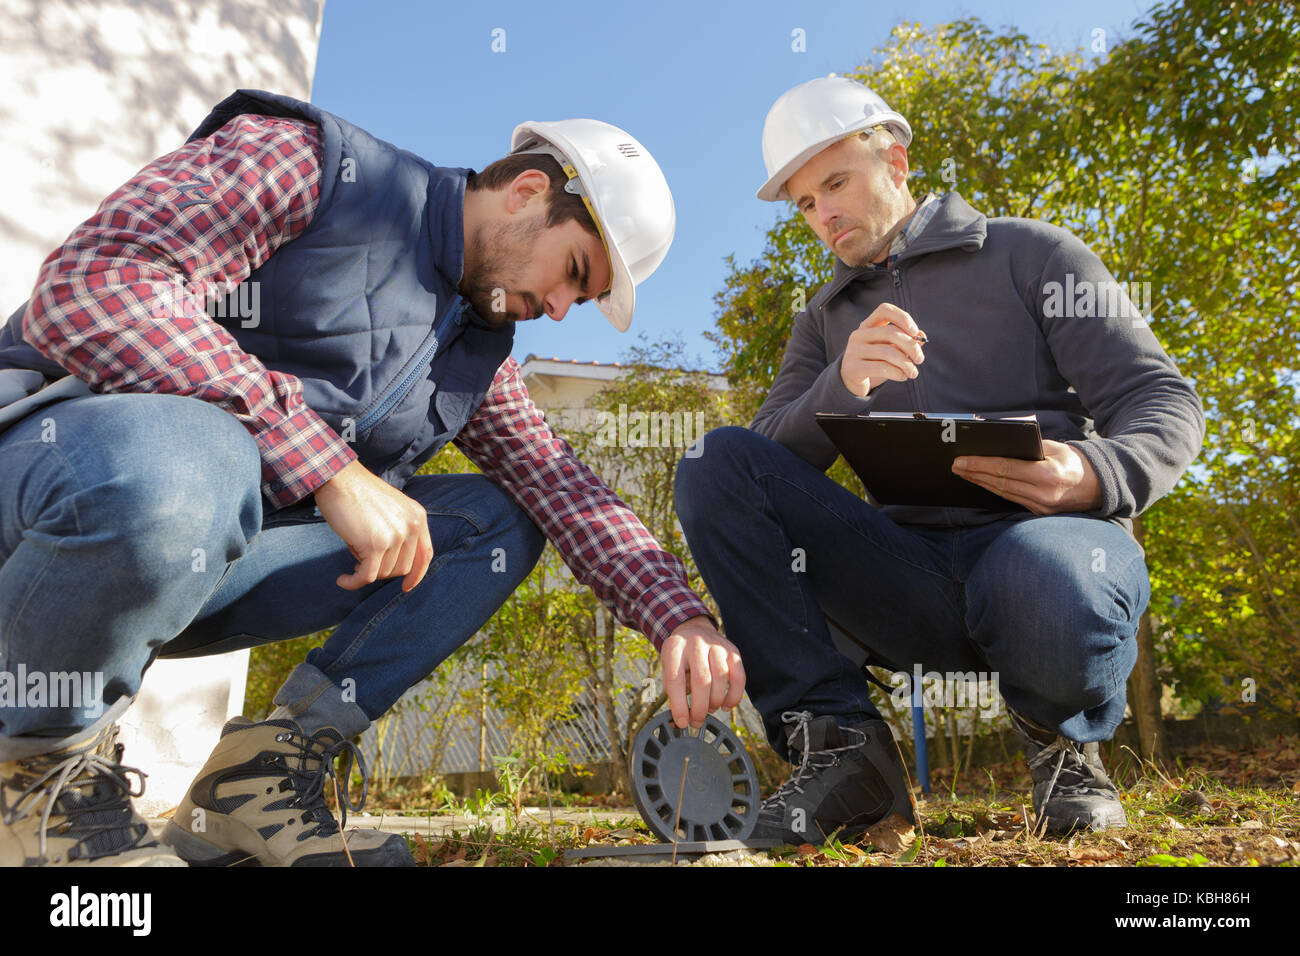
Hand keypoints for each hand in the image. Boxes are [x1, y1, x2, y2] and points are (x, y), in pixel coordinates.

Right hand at [312, 459, 434, 591]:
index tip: (406, 587)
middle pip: (403, 567)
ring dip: (366, 570)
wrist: (338, 479)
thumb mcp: (391, 508)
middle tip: (363, 563)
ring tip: (353, 555)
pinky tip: (342, 580)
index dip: (417, 574)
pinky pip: (367, 576)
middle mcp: (411, 526)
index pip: (425, 554)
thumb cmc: (358, 493)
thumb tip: (395, 565)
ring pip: (384, 573)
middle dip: (383, 570)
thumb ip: (400, 530)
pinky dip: (353, 582)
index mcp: (418, 517)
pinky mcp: (375, 544)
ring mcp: (395, 536)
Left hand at [659, 616, 745, 729]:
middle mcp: (696, 644)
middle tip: (697, 721)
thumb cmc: (680, 658)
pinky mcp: (733, 651)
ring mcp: (717, 645)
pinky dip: (734, 696)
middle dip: (700, 707)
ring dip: (716, 701)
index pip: (675, 679)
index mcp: (674, 648)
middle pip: (701, 680)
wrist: (694, 631)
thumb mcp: (668, 668)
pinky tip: (726, 705)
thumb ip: (673, 693)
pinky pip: (739, 677)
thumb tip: (678, 723)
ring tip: (710, 709)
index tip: (682, 722)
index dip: (679, 705)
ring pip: (721, 678)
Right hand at [840, 302, 926, 396]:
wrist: (852, 383)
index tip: (916, 332)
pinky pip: (881, 367)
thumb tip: (921, 336)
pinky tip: (902, 377)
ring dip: (906, 364)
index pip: (885, 310)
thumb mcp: (892, 351)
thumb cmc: (875, 363)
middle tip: (920, 359)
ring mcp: (853, 351)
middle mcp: (858, 335)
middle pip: (890, 332)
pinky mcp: (852, 368)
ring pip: (888, 352)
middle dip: (911, 346)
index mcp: (868, 326)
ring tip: (913, 373)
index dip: (902, 317)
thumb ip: (905, 343)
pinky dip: (897, 373)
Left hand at [951, 439, 1101, 514]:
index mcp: (1048, 475)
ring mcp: (1040, 507)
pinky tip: (980, 482)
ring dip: (980, 482)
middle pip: (1000, 483)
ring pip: (1002, 493)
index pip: (1006, 469)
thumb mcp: (1056, 448)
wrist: (1098, 486)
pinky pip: (1010, 499)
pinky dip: (993, 489)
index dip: (981, 465)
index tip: (961, 460)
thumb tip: (1000, 441)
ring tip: (962, 473)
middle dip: (974, 473)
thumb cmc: (1075, 462)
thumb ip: (1030, 446)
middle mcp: (1043, 495)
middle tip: (955, 466)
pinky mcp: (1037, 512)